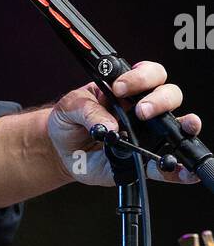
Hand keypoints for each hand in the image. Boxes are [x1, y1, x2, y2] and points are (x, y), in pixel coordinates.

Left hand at [47, 61, 201, 186]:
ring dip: (183, 126)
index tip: (120, 88)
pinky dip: (178, 170)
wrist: (60, 151)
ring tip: (176, 130)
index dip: (140, 77)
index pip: (148, 74)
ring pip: (176, 126)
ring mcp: (147, 135)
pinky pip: (165, 167)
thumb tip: (108, 126)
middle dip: (160, 100)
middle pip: (169, 95)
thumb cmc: (68, 122)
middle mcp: (142, 110)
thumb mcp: (70, 107)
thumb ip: (87, 110)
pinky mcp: (142, 161)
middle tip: (141, 111)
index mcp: (127, 91)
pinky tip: (184, 171)